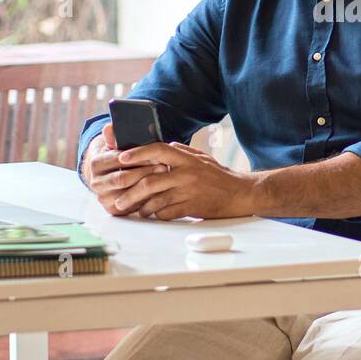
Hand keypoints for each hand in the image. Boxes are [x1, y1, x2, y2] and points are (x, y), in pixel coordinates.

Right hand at [81, 123, 169, 215]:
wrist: (108, 174)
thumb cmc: (116, 156)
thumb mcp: (115, 144)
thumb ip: (113, 136)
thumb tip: (109, 128)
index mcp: (96, 164)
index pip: (119, 160)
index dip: (139, 158)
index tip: (156, 155)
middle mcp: (96, 182)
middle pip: (123, 179)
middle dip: (145, 172)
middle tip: (163, 167)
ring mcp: (104, 197)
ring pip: (128, 194)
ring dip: (148, 186)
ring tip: (163, 178)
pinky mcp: (113, 209)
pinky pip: (131, 206)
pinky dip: (146, 199)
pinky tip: (159, 191)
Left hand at [110, 141, 259, 219]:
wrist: (241, 194)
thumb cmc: (220, 176)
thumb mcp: (203, 158)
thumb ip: (184, 151)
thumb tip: (167, 144)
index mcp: (187, 159)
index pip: (158, 150)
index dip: (138, 153)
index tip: (122, 158)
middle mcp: (186, 173)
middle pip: (150, 181)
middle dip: (130, 192)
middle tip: (119, 199)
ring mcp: (189, 191)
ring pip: (156, 200)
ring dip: (142, 207)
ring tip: (135, 210)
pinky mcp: (192, 208)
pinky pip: (167, 213)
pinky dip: (157, 215)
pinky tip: (153, 215)